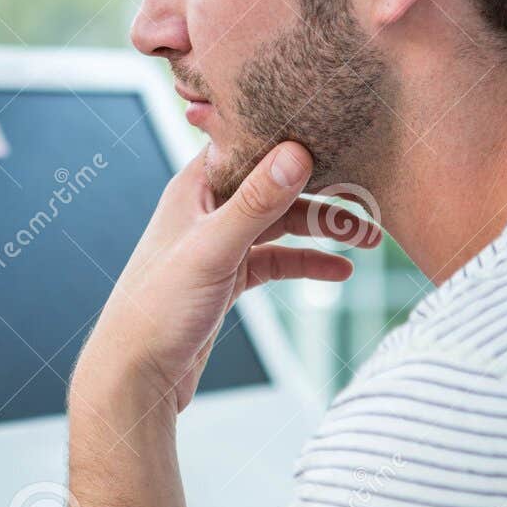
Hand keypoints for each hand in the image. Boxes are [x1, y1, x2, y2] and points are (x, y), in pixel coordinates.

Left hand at [74, 142, 379, 414]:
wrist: (135, 374)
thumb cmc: (158, 309)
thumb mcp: (213, 250)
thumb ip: (256, 203)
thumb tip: (298, 152)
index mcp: (195, 186)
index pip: (251, 143)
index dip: (294, 136)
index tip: (340, 132)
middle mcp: (206, 207)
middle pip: (276, 185)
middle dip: (323, 191)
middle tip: (371, 199)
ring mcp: (217, 242)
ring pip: (280, 224)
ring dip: (321, 229)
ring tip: (368, 238)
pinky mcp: (226, 276)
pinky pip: (275, 259)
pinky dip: (306, 262)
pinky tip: (339, 272)